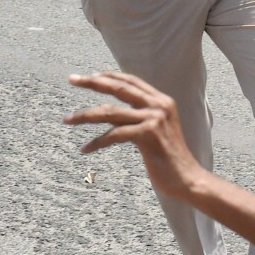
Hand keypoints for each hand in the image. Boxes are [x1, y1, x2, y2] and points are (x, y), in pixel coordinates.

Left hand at [65, 71, 203, 198]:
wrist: (188, 178)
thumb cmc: (169, 159)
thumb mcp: (154, 131)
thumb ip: (137, 117)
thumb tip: (108, 112)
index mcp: (162, 101)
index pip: (131, 81)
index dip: (108, 76)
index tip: (89, 76)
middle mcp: (159, 105)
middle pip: (119, 88)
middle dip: (92, 82)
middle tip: (72, 79)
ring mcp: (154, 118)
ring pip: (110, 112)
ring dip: (85, 115)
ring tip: (67, 119)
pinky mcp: (148, 134)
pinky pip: (114, 135)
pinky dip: (96, 142)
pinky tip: (85, 149)